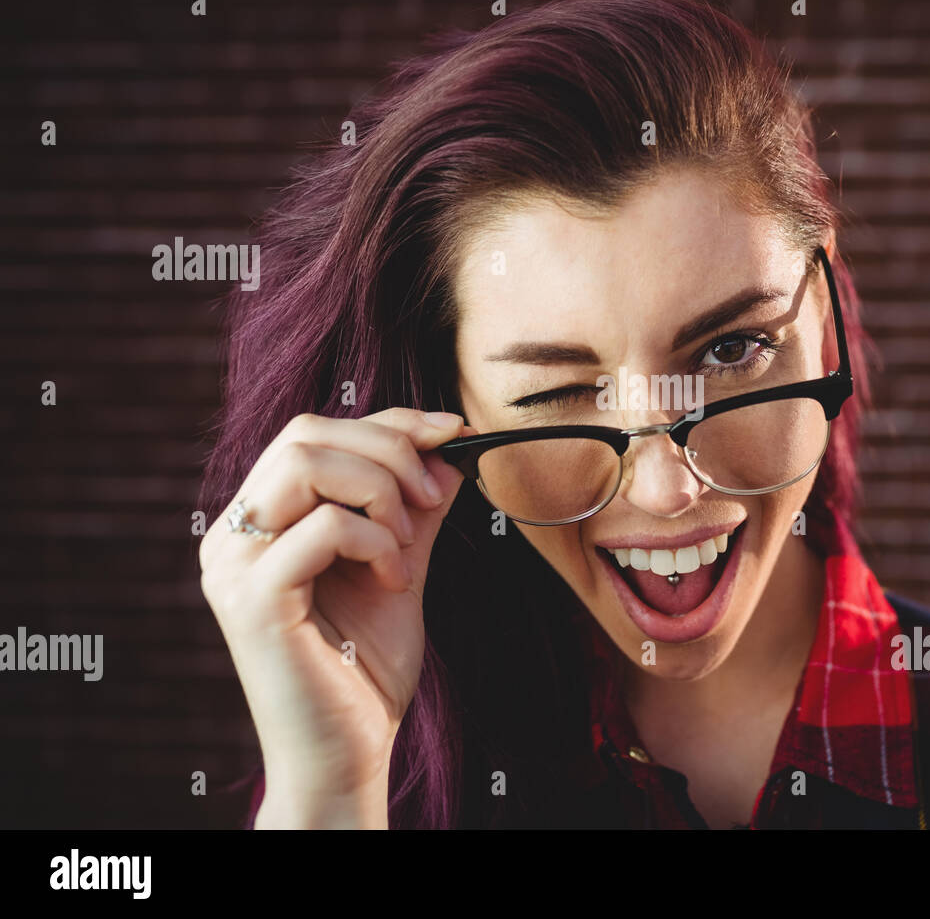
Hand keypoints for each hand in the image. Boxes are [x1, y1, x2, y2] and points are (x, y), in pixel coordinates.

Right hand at [198, 407, 469, 826]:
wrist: (346, 753)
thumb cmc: (364, 668)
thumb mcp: (397, 568)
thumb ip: (412, 512)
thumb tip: (447, 450)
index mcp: (259, 524)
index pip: (313, 433)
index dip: (387, 423)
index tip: (451, 432)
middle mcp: (232, 536)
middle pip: (304, 433)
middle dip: (389, 449)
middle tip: (436, 496)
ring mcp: (233, 565)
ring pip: (305, 461)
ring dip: (380, 489)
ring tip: (407, 545)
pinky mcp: (252, 599)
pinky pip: (323, 525)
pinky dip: (374, 539)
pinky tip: (395, 579)